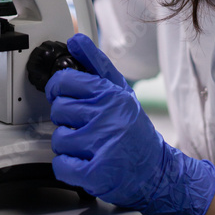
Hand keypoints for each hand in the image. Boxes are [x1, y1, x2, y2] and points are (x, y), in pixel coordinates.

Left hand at [45, 33, 214, 214]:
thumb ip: (95, 64)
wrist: (156, 170)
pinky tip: (84, 162)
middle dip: (67, 120)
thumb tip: (75, 41)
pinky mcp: (97, 174)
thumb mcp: (120, 91)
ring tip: (88, 145)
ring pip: (59, 139)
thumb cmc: (134, 129)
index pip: (65, 81)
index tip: (63, 95)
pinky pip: (62, 165)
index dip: (58, 89)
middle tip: (85, 124)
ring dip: (69, 145)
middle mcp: (107, 117)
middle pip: (59, 110)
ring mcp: (102, 145)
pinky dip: (68, 166)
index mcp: (110, 95)